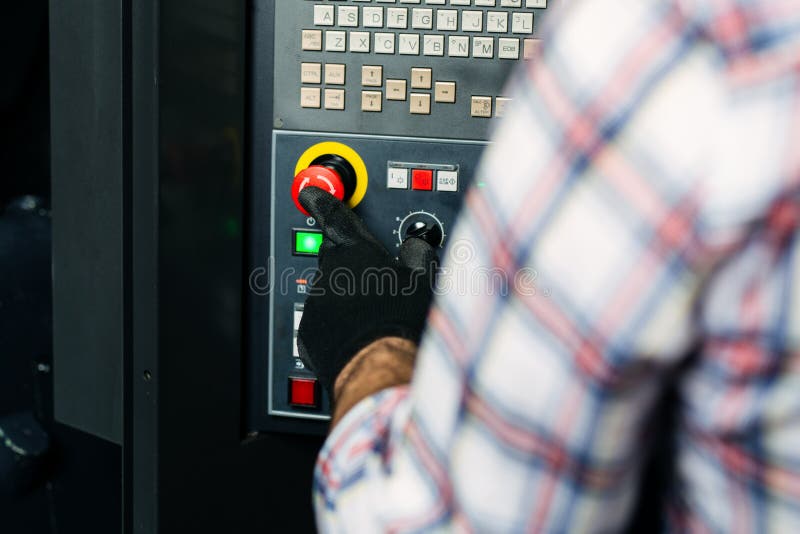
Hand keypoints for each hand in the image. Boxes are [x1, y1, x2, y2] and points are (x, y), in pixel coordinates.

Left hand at [296, 186, 437, 399]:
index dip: (322, 201)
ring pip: (329, 296)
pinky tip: (358, 342)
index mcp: (358, 252)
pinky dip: (336, 331)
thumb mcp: (423, 281)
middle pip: (336, 262)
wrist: (379, 367)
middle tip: (376, 290)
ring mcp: (316, 303)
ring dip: (346, 304)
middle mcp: (330, 273)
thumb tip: (416, 245)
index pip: (337, 218)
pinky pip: (321, 326)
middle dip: (352, 270)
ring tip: (373, 324)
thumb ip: (417, 255)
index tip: (308, 192)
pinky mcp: (308, 334)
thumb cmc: (402, 321)